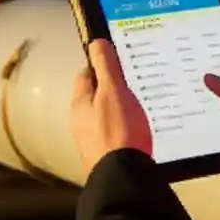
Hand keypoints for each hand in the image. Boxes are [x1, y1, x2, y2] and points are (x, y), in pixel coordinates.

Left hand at [70, 40, 152, 172]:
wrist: (122, 177)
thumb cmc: (117, 134)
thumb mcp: (113, 91)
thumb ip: (106, 66)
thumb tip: (97, 43)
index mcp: (80, 102)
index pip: (87, 73)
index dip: (102, 65)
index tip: (118, 61)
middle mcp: (82, 121)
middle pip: (96, 95)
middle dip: (113, 89)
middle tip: (134, 85)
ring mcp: (93, 139)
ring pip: (106, 115)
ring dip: (119, 110)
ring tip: (139, 108)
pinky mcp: (105, 153)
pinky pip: (114, 133)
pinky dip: (124, 128)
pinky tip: (138, 130)